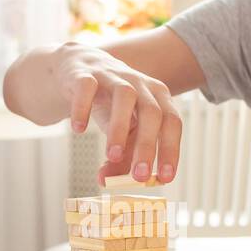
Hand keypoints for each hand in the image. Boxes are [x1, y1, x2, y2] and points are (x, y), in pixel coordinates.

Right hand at [60, 45, 182, 183]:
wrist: (79, 68)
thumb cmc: (109, 104)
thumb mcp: (120, 131)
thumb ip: (119, 159)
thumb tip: (107, 182)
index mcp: (157, 98)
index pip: (172, 123)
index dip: (171, 150)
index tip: (165, 178)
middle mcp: (140, 84)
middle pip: (152, 112)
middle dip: (147, 146)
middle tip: (138, 175)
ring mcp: (113, 76)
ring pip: (125, 96)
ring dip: (120, 128)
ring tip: (112, 155)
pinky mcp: (85, 73)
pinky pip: (87, 87)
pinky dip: (83, 108)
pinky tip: (78, 129)